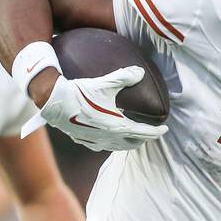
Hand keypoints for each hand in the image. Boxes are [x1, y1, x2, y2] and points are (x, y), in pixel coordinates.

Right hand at [34, 67, 166, 151]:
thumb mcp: (105, 83)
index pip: (143, 132)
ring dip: (127, 143)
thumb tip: (140, 72)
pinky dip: (110, 143)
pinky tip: (106, 138)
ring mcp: (95, 141)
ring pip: (117, 148)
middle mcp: (108, 137)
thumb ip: (124, 77)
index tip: (164, 129)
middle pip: (131, 144)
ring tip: (130, 138)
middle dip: (142, 139)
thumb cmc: (81, 93)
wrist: (55, 102)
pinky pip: (101, 146)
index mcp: (117, 126)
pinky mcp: (83, 140)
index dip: (156, 132)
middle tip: (148, 133)